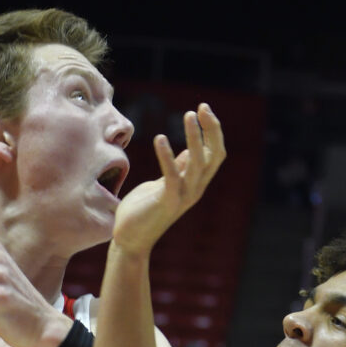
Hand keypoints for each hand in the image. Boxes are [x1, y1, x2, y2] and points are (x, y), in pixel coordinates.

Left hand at [112, 103, 224, 257]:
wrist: (130, 239)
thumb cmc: (145, 209)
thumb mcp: (164, 184)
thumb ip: (179, 169)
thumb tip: (188, 152)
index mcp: (196, 183)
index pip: (215, 154)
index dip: (213, 132)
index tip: (203, 110)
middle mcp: (195, 189)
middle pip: (213, 156)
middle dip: (211, 130)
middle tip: (201, 107)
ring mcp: (183, 196)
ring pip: (197, 163)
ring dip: (194, 138)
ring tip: (188, 115)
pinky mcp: (167, 202)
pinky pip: (172, 175)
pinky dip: (167, 156)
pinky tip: (159, 138)